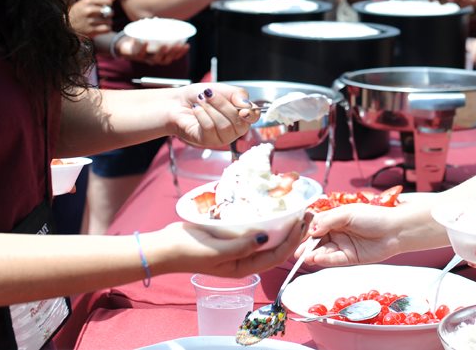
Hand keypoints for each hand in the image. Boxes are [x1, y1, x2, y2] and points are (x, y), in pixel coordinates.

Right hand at [68, 0, 115, 37]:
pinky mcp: (90, 31)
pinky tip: (102, 26)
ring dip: (108, 21)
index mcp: (87, 2)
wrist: (67, 25)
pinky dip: (107, 28)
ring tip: (102, 20)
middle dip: (109, 13)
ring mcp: (89, 21)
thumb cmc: (80, 11)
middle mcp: (88, 11)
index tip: (106, 4)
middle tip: (103, 14)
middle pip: (110, 11)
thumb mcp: (87, 2)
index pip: (107, 0)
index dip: (109, 2)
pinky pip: (107, 29)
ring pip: (109, 21)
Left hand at [114, 35, 189, 65]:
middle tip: (179, 44)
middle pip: (166, 60)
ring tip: (165, 45)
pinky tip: (146, 41)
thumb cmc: (142, 42)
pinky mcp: (135, 56)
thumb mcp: (152, 36)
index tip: (187, 45)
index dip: (181, 53)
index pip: (173, 57)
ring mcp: (146, 59)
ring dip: (161, 53)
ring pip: (155, 59)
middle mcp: (154, 60)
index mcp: (161, 56)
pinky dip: (143, 47)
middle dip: (173, 53)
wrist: (125, 47)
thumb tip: (167, 20)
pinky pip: (140, 53)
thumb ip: (160, 30)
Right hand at [156, 217, 309, 278]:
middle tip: (309, 211)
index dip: (293, 239)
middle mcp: (246, 258)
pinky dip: (268, 219)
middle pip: (278, 246)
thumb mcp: (217, 250)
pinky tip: (274, 208)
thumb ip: (241, 245)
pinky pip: (256, 228)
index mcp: (244, 266)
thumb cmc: (190, 251)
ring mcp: (240, 247)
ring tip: (298, 208)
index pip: (277, 255)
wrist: (166, 247)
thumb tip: (265, 237)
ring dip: (285, 224)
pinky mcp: (233, 236)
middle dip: (295, 231)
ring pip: (269, 236)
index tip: (303, 222)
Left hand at [169, 84, 258, 148]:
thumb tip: (247, 105)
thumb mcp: (222, 89)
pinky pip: (210, 129)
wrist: (178, 102)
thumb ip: (238, 94)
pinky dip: (202, 115)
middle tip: (208, 94)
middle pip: (239, 122)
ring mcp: (221, 137)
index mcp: (240, 114)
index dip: (251, 114)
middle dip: (223, 104)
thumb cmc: (200, 96)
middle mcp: (233, 128)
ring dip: (211, 109)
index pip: (254, 117)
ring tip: (201, 100)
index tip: (243, 109)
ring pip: (224, 126)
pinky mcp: (206, 141)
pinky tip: (196, 110)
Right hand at [303, 203, 415, 266]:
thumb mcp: (347, 213)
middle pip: (317, 240)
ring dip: (313, 254)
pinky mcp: (349, 258)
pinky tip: (316, 258)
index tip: (296, 235)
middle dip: (306, 245)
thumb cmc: (373, 216)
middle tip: (295, 250)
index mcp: (335, 219)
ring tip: (304, 256)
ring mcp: (343, 246)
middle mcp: (337, 232)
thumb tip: (312, 230)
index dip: (306, 230)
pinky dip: (324, 260)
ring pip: (323, 251)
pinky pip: (333, 259)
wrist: (394, 230)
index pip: (316, 225)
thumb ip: (328, 221)